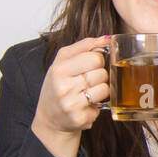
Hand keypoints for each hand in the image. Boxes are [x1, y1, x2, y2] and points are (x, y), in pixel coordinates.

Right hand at [30, 35, 111, 156]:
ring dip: (101, 90)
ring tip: (88, 93)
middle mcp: (63, 87)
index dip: (97, 60)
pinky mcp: (80, 118)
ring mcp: (71, 104)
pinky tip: (86, 105)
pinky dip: (98, 105)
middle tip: (88, 81)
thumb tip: (107, 38)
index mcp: (59, 70)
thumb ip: (84, 46)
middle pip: (101, 73)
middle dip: (99, 76)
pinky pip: (102, 106)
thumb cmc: (58, 87)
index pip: (94, 57)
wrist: (50, 119)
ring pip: (105, 89)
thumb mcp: (63, 62)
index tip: (89, 66)